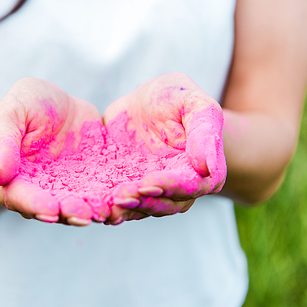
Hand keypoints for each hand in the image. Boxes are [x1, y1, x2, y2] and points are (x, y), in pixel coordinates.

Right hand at [0, 77, 105, 225]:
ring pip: (75, 206)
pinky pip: (98, 195)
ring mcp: (63, 191)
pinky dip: (108, 199)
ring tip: (104, 212)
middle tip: (84, 216)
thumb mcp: (10, 112)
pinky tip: (121, 200)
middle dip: (67, 213)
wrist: (58, 103)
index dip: (33, 205)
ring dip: (89, 211)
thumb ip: (2, 141)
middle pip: (49, 208)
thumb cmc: (25, 104)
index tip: (50, 209)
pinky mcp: (87, 185)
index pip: (17, 197)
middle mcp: (35, 193)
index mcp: (7, 180)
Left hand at [103, 73, 226, 223]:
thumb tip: (209, 169)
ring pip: (144, 208)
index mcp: (200, 168)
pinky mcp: (130, 189)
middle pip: (166, 203)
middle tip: (122, 195)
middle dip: (144, 201)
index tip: (149, 183)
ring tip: (108, 203)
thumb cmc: (175, 98)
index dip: (172, 187)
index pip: (192, 186)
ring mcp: (153, 190)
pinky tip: (97, 208)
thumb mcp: (192, 103)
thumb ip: (204, 132)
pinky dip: (111, 207)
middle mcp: (180, 187)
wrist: (144, 103)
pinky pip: (123, 203)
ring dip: (127, 209)